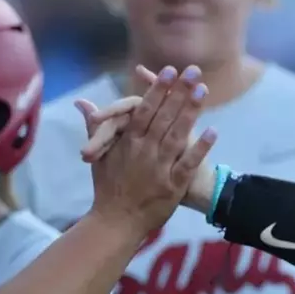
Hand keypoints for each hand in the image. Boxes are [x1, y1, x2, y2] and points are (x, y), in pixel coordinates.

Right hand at [79, 64, 215, 233]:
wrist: (115, 222)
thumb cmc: (107, 187)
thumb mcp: (98, 155)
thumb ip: (94, 126)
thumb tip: (81, 102)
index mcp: (127, 142)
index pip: (144, 109)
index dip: (157, 89)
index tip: (170, 71)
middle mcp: (143, 151)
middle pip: (163, 117)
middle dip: (178, 93)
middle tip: (193, 71)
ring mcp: (159, 168)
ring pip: (177, 135)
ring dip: (190, 113)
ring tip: (202, 91)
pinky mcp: (172, 186)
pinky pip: (188, 164)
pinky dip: (200, 148)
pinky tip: (213, 130)